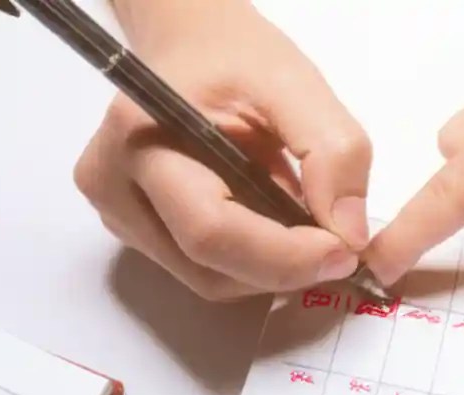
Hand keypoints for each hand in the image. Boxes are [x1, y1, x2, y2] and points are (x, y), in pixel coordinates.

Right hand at [76, 1, 369, 299]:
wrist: (190, 46)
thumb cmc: (233, 56)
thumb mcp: (294, 83)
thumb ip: (332, 150)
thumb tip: (349, 234)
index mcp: (140, 139)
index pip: (210, 229)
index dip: (283, 256)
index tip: (344, 252)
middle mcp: (114, 187)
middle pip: (209, 267)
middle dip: (284, 267)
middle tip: (339, 247)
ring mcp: (119, 215)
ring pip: (209, 279)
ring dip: (270, 267)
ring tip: (301, 220)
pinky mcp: (136, 232)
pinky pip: (204, 270)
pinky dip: (252, 261)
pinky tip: (271, 222)